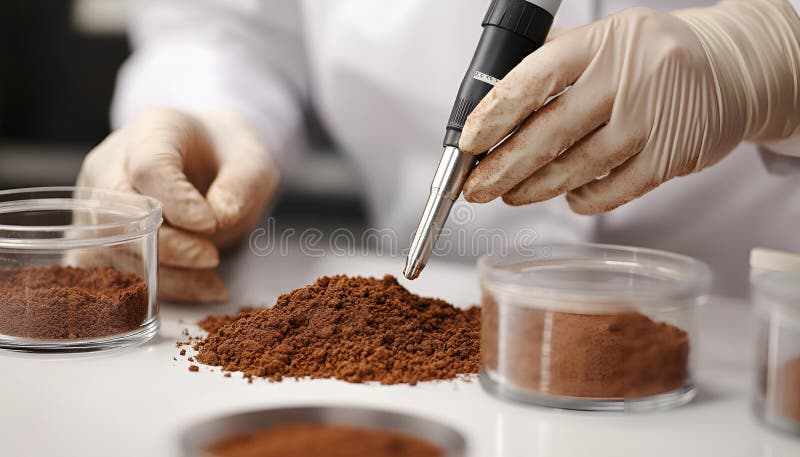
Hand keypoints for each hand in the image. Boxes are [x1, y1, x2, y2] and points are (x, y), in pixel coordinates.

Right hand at [78, 107, 278, 301]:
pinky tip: (200, 288)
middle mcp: (111, 164)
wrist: (209, 158)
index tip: (210, 224)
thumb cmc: (227, 157)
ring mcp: (96, 201)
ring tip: (212, 280)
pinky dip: (158, 288)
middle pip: (118, 211)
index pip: (148, 168)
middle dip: (166, 244)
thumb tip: (220, 218)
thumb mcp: (252, 162)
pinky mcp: (97, 237)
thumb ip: (241, 186)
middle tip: (211, 257)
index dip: (176, 202)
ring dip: (164, 274)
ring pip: (112, 249)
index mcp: (152, 131)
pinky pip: (116, 271)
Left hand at [460, 1, 799, 213]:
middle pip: (552, 132)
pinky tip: (568, 197)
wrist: (729, 68)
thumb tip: (491, 101)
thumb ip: (552, 62)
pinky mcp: (673, 156)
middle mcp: (629, 77)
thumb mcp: (603, 40)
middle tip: (477, 188)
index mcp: (602, 42)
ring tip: (511, 195)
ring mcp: (653, 119)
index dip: (497, 114)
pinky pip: (616, 190)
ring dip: (537, 188)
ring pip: (580, 166)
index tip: (469, 142)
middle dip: (506, 167)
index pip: (536, 77)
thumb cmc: (651, 57)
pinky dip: (584, 199)